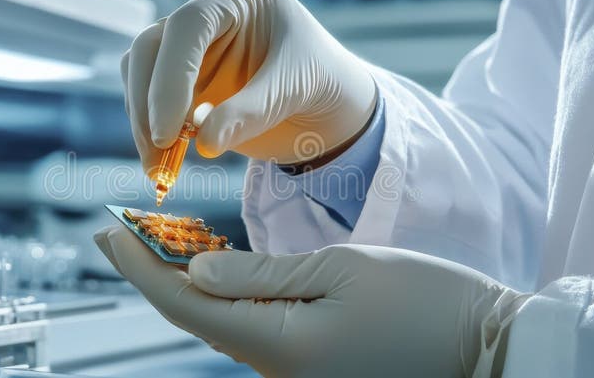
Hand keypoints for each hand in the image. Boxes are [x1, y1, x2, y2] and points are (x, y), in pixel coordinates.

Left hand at [94, 225, 529, 377]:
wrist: (487, 350)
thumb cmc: (425, 303)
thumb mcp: (342, 270)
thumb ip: (262, 275)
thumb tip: (196, 272)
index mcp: (280, 346)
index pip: (184, 306)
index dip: (139, 268)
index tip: (106, 232)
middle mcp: (277, 372)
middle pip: (195, 319)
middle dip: (153, 273)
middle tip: (121, 232)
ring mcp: (293, 376)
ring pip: (220, 326)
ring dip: (186, 285)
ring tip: (160, 243)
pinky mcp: (311, 369)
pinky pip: (251, 332)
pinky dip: (224, 299)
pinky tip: (214, 270)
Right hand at [120, 0, 375, 173]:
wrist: (329, 108)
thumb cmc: (321, 84)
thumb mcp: (294, 91)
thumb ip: (251, 113)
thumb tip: (202, 144)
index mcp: (240, 0)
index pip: (188, 26)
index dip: (171, 77)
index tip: (168, 130)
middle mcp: (207, 19)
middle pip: (151, 48)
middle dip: (148, 102)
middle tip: (158, 150)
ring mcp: (189, 52)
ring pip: (139, 75)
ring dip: (143, 122)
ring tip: (161, 166)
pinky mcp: (181, 85)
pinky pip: (149, 104)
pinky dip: (151, 134)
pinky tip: (165, 162)